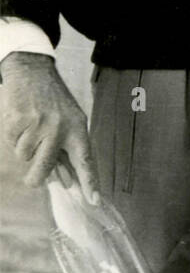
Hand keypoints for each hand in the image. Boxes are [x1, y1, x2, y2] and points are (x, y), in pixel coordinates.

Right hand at [1, 52, 99, 199]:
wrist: (33, 71)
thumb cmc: (54, 102)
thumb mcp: (70, 122)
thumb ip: (67, 151)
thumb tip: (65, 182)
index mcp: (77, 129)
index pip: (85, 161)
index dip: (90, 182)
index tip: (94, 201)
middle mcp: (59, 128)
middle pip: (45, 168)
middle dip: (37, 178)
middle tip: (34, 180)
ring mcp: (37, 124)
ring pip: (25, 156)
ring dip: (25, 148)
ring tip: (31, 128)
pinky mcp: (17, 120)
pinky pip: (12, 144)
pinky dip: (14, 138)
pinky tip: (21, 122)